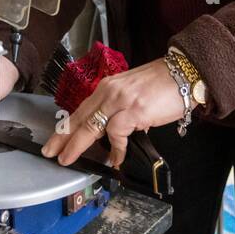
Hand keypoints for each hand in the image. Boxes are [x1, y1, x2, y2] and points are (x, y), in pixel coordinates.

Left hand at [42, 59, 185, 167]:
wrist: (184, 74)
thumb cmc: (163, 84)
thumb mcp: (132, 92)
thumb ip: (119, 108)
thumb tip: (113, 130)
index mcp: (108, 87)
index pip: (80, 109)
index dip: (65, 126)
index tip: (54, 140)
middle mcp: (110, 91)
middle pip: (79, 118)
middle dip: (62, 138)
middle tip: (50, 153)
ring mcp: (121, 101)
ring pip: (90, 126)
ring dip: (77, 145)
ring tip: (70, 160)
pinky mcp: (134, 110)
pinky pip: (116, 134)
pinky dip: (115, 149)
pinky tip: (115, 159)